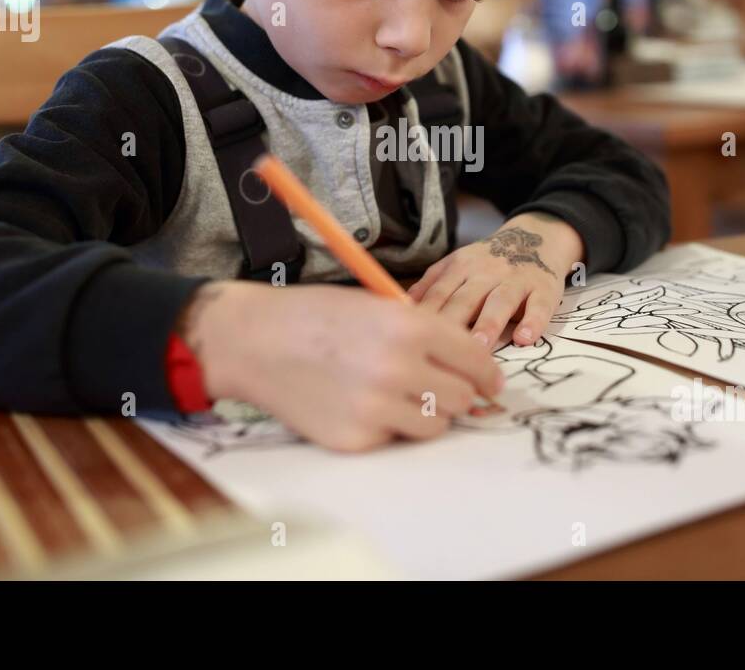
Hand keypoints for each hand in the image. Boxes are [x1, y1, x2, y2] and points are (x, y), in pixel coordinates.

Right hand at [178, 281, 504, 451]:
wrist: (255, 342)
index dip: (487, 372)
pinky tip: (362, 403)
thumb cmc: (315, 316)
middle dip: (458, 393)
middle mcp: (397, 369)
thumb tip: (469, 362)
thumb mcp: (377, 305)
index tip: (489, 381)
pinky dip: (388, 426)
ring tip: (400, 394)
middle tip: (446, 388)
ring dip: (427, 413)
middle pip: (461, 397)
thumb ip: (425, 331)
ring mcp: (375, 409)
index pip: (475, 359)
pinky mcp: (355, 439)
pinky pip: (394, 438)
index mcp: (408, 327)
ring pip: (434, 425)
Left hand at [407, 213, 583, 350]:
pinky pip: (540, 306)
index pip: (439, 293)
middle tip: (440, 349)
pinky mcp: (544, 288)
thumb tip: (399, 307)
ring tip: (480, 347)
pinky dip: (533, 321)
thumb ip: (431, 285)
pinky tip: (526, 339)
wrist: (536, 237)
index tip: (411, 340)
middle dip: (453, 323)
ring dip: (489, 324)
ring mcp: (517, 280)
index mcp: (461, 266)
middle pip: (466, 299)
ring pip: (500, 302)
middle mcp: (487, 271)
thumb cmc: (489, 263)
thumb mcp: (457, 265)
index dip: (425, 316)